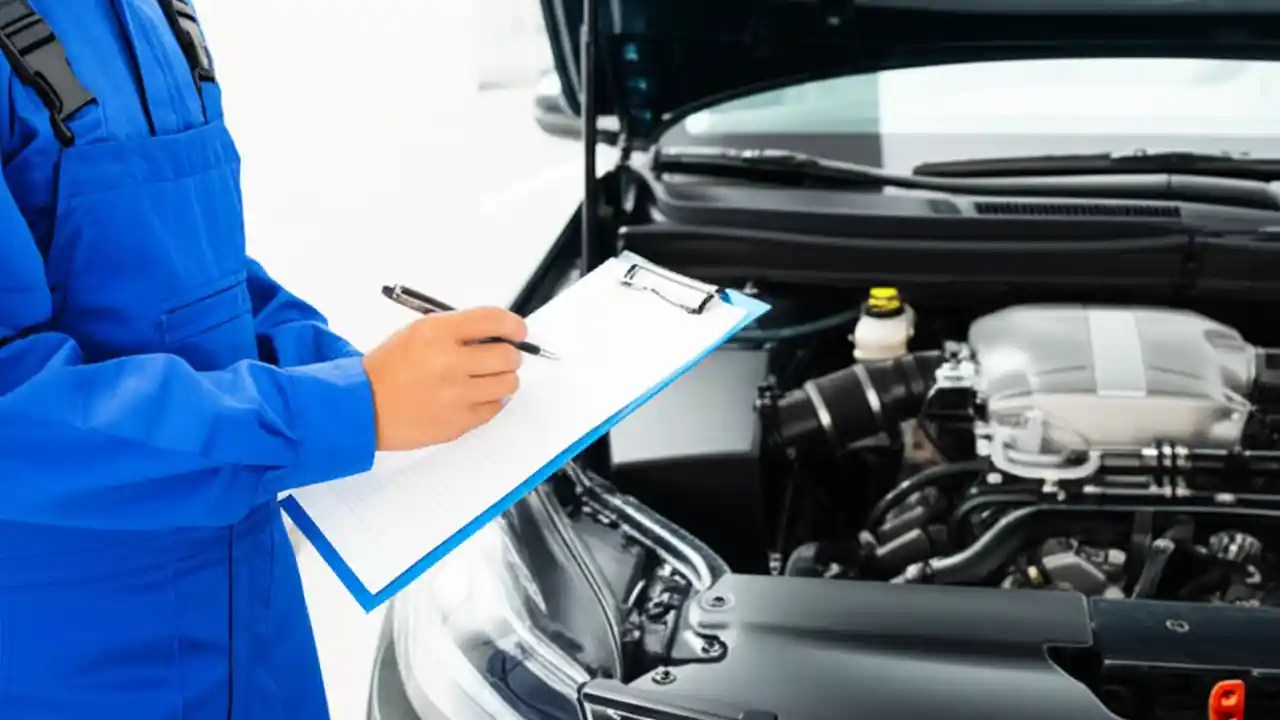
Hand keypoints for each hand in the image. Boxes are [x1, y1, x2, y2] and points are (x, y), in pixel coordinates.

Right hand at [362, 307, 526, 450]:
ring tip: (485, 379)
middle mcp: (448, 362)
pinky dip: (490, 401)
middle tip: (499, 358)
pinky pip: (495, 408)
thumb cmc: (389, 369)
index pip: (494, 320)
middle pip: (508, 355)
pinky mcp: (458, 422)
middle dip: (508, 355)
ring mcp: (455, 395)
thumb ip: (458, 330)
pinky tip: (473, 396)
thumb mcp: (418, 333)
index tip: (517, 331)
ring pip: (508, 384)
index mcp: (436, 332)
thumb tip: (500, 333)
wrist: (362, 405)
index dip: (513, 325)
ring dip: (502, 379)